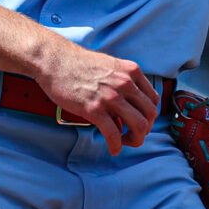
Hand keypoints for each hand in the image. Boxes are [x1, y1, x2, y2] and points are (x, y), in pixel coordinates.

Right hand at [35, 48, 159, 155]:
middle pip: (150, 114)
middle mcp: (125, 83)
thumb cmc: (78, 63)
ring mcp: (111, 96)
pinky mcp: (95, 109)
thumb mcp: (108, 67)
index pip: (153, 99)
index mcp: (131, 71)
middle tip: (133, 135)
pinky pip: (114, 135)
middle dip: (145, 130)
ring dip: (135, 140)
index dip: (149, 115)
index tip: (139, 121)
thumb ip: (120, 86)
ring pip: (139, 126)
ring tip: (124, 142)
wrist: (55, 60)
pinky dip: (116, 146)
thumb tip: (122, 115)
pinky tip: (113, 148)